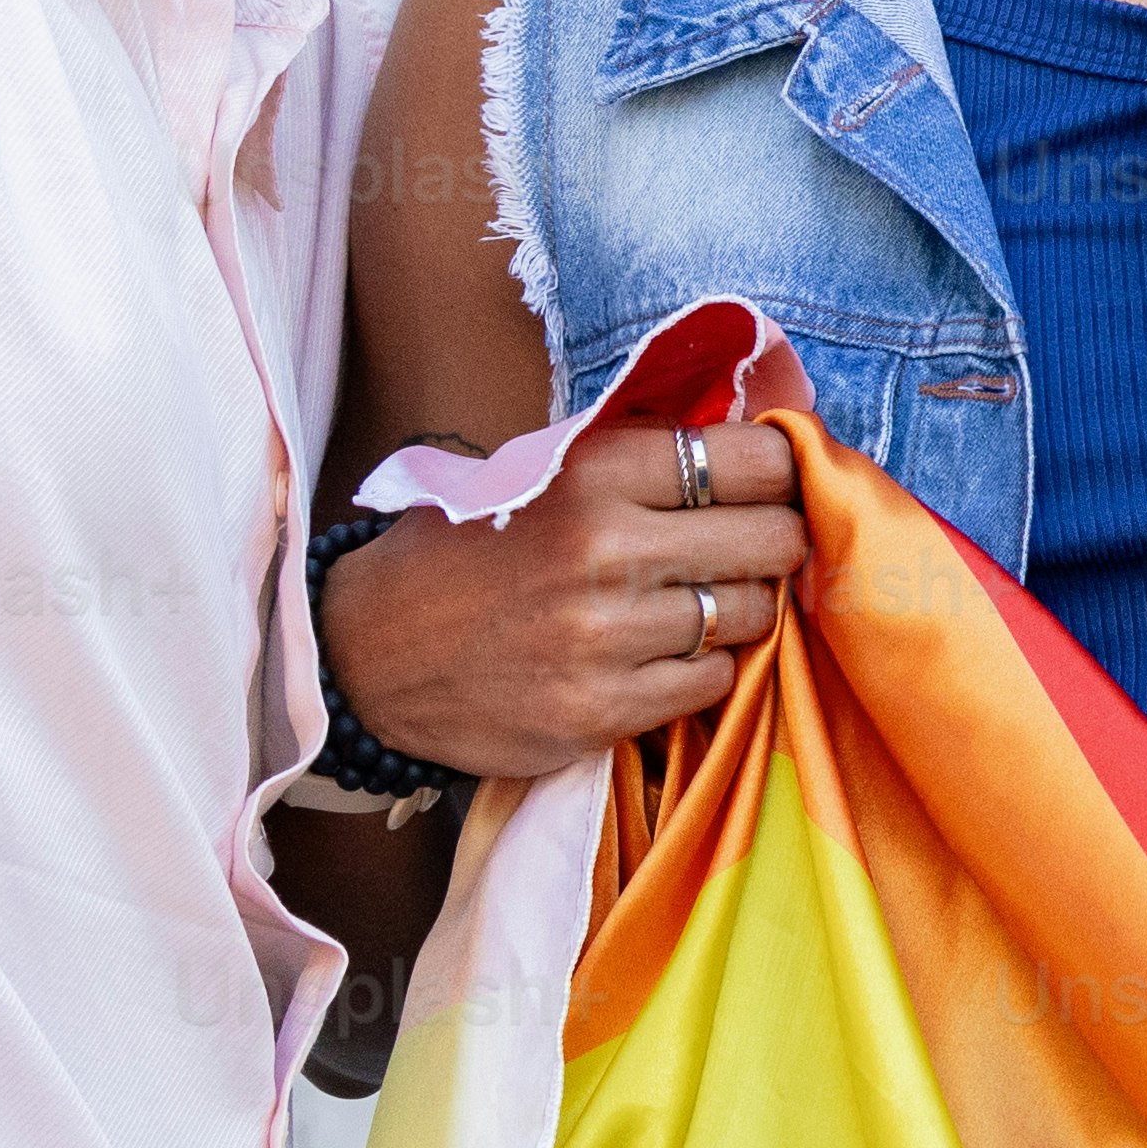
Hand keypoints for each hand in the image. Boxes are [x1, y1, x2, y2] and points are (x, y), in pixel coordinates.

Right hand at [315, 407, 809, 787]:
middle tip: (755, 549)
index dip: (781, 472)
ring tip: (701, 601)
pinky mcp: (599, 711)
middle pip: (775, 538)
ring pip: (751, 615)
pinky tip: (663, 653)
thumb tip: (760, 437)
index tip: (774, 486)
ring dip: (742, 609)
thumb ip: (640, 453)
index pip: (756, 459)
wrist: (365, 654)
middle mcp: (605, 548)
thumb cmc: (468, 549)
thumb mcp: (541, 468)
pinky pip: (711, 683)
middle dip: (778, 541)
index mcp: (595, 470)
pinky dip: (704, 669)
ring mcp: (605, 636)